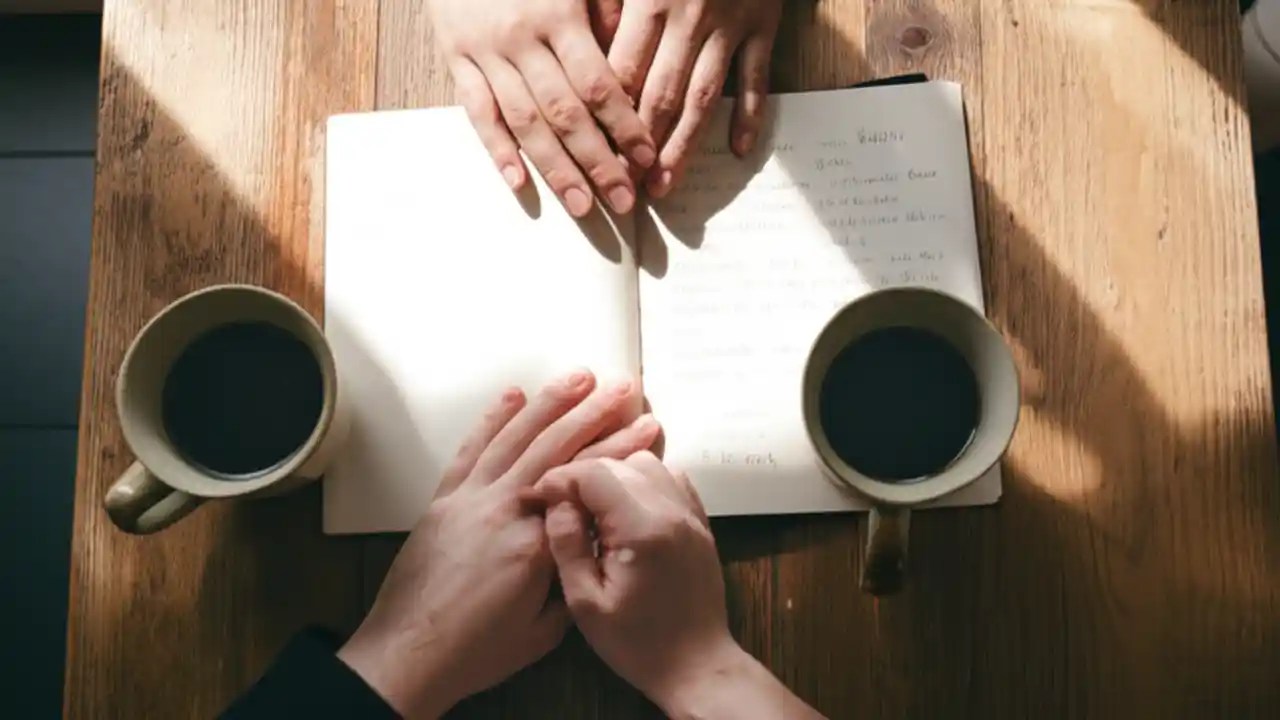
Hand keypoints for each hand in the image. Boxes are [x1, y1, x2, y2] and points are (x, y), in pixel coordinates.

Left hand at [337, 371, 657, 716]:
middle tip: (621, 387)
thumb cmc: (475, 651)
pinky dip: (492, 420)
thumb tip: (592, 543)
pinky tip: (512, 396)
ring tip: (577, 378)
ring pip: (516, 437)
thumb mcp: (545, 629)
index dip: (620, 451)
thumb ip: (571, 578)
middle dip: (594, 413)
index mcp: (535, 542)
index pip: (588, 482)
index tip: (644, 427)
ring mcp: (469, 499)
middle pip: (555, 447)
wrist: (408, 656)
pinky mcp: (443, 500)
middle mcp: (502, 509)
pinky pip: (471, 449)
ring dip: (549, 403)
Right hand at [430, 0, 657, 216]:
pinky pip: (477, 111)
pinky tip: (519, 183)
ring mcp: (485, 52)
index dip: (625, 126)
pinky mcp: (455, 58)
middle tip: (623, 202)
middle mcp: (522, 39)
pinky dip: (497, 150)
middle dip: (598, 162)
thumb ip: (605, 14)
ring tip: (581, 206)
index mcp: (559, 14)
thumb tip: (632, 72)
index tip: (647, 160)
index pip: (599, 84)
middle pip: (565, 113)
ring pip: (524, 121)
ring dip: (555, 169)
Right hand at [530, 452, 823, 718]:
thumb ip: (567, 545)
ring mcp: (691, 513)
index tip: (539, 498)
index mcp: (643, 528)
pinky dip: (644, 484)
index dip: (560, 479)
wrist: (696, 664)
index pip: (594, 473)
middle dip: (583, 476)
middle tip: (561, 506)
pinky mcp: (700, 522)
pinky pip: (671, 480)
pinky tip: (627, 513)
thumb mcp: (586, 603)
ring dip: (615, 477)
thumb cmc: (638, 643)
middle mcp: (672, 510)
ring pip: (647, 464)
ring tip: (594, 510)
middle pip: (620, 463)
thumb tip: (556, 502)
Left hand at [606, 0, 784, 196]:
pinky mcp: (765, 23)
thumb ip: (610, 7)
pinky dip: (749, 114)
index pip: (623, 76)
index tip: (597, 158)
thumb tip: (590, 60)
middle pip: (661, 96)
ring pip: (702, 96)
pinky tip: (740, 149)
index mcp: (651, 0)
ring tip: (664, 184)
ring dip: (682, 145)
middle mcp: (690, 18)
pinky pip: (756, 77)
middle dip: (641, 148)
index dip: (609, 122)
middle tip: (626, 187)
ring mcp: (731, 24)